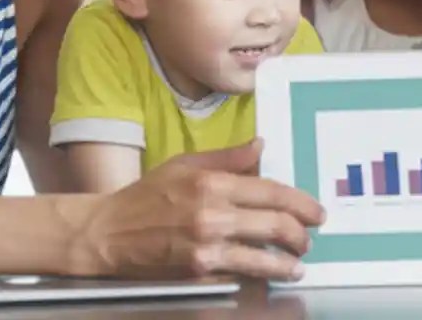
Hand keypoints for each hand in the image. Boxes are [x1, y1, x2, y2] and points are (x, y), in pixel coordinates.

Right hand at [70, 138, 324, 280]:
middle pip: (276, 225)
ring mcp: (206, 248)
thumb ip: (228, 158)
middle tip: (309, 239)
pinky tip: (269, 275)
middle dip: (301, 235)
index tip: (315, 213)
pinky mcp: (198, 274)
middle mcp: (213, 215)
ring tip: (297, 264)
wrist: (106, 234)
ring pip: (263, 257)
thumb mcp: (185, 165)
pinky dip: (259, 277)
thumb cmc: (146, 196)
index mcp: (212, 183)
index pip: (272, 192)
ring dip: (287, 263)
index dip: (301, 204)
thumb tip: (261, 145)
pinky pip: (239, 275)